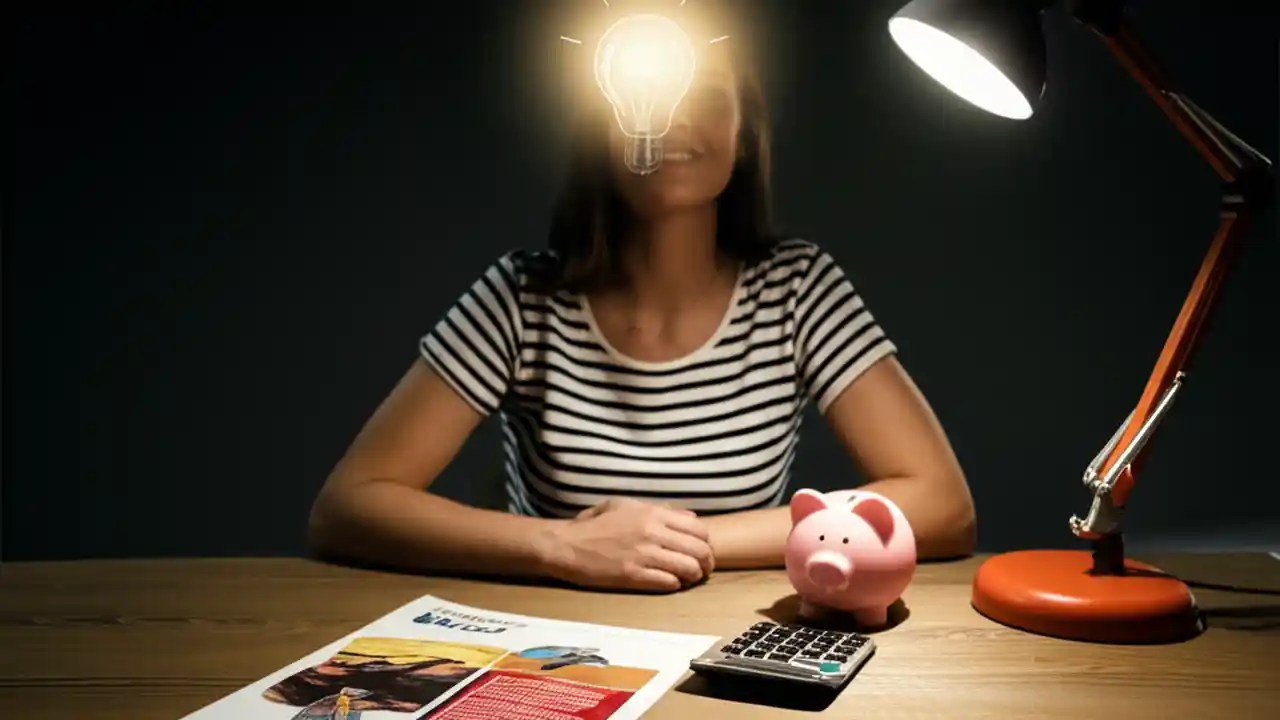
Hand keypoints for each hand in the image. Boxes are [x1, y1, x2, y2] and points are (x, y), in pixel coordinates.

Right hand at [541, 498, 714, 591]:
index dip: (706, 543)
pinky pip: (668, 583)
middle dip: (706, 563)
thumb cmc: (594, 525)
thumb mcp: (626, 506)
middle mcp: (652, 533)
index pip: (698, 529)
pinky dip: (675, 585)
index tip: (702, 551)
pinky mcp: (633, 576)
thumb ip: (660, 510)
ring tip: (688, 579)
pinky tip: (669, 583)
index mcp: (652, 514)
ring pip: (688, 568)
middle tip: (702, 570)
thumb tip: (690, 518)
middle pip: (698, 550)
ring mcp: (644, 555)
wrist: (567, 545)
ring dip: (693, 576)